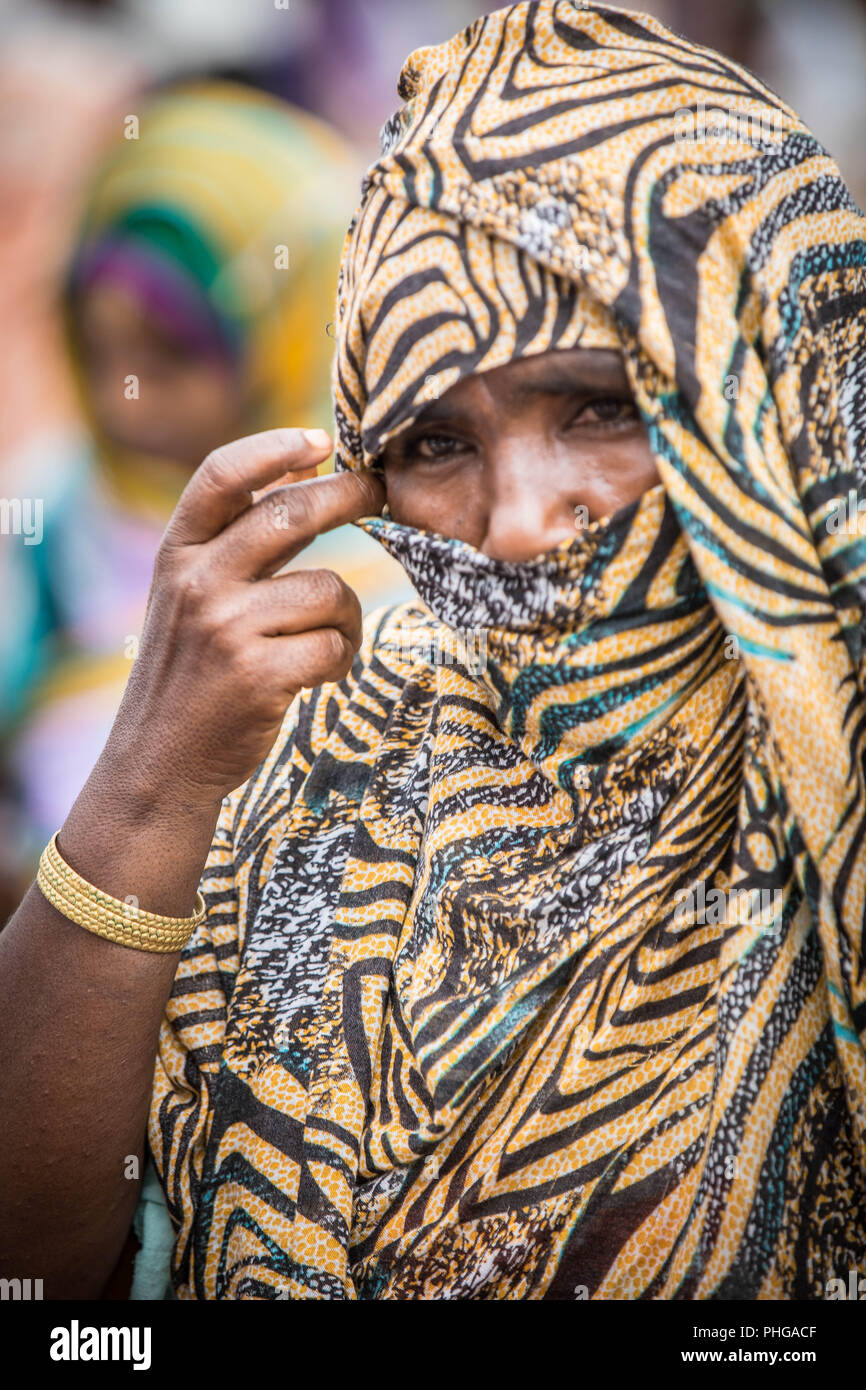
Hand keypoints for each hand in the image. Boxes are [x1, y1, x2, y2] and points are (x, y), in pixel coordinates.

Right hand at [103, 427, 383, 812]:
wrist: (160, 764)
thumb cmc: (190, 675)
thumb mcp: (186, 598)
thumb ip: (233, 547)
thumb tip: (308, 482)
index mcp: (177, 555)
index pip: (223, 475)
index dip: (275, 447)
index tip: (320, 438)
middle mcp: (197, 583)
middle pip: (292, 513)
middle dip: (348, 495)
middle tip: (378, 492)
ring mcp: (227, 629)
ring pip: (329, 589)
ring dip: (346, 615)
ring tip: (327, 639)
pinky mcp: (260, 676)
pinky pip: (335, 646)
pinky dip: (340, 660)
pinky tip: (318, 674)